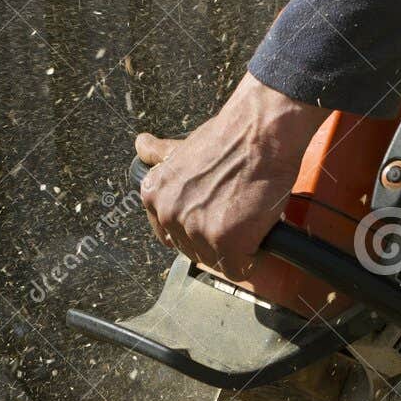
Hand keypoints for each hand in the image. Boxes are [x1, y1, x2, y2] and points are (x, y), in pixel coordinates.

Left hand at [135, 73, 327, 279]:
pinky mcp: (226, 242)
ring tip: (247, 219)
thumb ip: (159, 157)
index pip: (168, 235)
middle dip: (215, 239)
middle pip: (193, 251)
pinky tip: (257, 234)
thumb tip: (142, 145)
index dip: (194, 229)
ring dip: (235, 248)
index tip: (211, 217)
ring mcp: (196, 230)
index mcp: (153, 195)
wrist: (259, 131)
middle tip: (235, 213)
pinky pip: (238, 269)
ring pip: (216, 261)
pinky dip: (251, 258)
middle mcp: (169, 214)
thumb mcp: (180, 147)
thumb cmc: (227, 137)